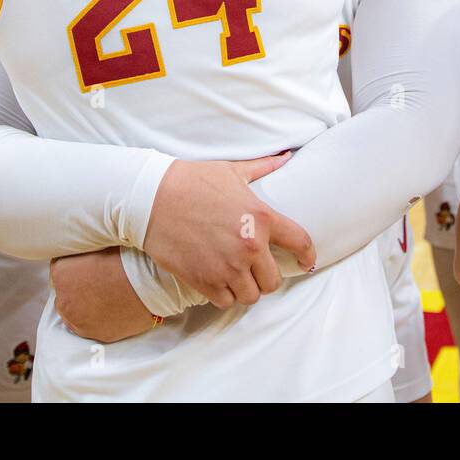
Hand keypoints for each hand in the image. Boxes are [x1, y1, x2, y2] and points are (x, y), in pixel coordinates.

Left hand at [51, 248, 154, 342]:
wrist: (151, 282)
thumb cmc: (128, 258)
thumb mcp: (99, 244)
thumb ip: (83, 249)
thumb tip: (82, 246)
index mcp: (60, 272)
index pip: (60, 268)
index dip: (76, 266)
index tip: (89, 265)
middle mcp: (63, 299)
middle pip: (64, 293)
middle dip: (77, 288)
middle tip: (99, 281)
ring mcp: (78, 320)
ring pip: (74, 313)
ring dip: (85, 306)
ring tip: (106, 296)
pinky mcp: (94, 335)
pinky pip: (89, 327)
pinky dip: (97, 320)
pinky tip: (111, 308)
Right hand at [143, 154, 314, 308]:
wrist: (151, 198)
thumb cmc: (192, 180)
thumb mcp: (231, 171)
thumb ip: (263, 168)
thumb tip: (286, 157)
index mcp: (261, 218)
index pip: (299, 242)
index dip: (307, 255)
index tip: (307, 261)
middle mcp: (249, 246)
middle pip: (273, 280)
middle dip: (265, 276)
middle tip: (254, 268)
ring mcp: (228, 267)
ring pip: (251, 296)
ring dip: (245, 288)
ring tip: (236, 276)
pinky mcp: (205, 281)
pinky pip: (226, 302)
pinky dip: (223, 295)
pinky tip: (217, 281)